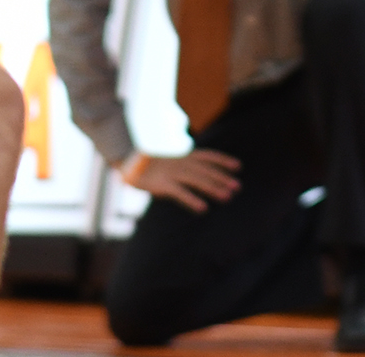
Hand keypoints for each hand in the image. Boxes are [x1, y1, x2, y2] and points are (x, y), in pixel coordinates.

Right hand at [126, 149, 241, 212]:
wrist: (126, 163)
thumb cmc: (150, 166)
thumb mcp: (171, 163)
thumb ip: (186, 168)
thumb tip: (203, 176)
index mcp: (184, 157)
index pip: (208, 156)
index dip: (223, 160)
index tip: (238, 166)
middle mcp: (181, 163)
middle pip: (206, 170)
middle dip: (222, 178)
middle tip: (237, 187)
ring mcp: (172, 173)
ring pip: (197, 180)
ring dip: (214, 188)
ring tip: (228, 197)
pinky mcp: (162, 185)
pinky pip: (180, 193)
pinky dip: (193, 200)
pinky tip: (203, 209)